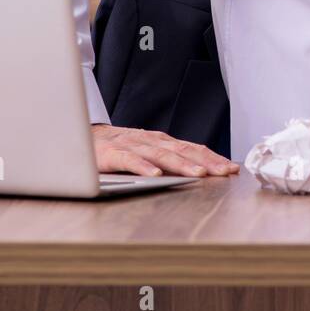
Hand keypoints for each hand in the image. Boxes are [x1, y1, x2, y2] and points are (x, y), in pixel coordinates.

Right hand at [92, 124, 238, 177]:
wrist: (77, 134)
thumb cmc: (115, 148)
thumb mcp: (145, 153)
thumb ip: (166, 161)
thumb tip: (197, 174)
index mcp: (160, 141)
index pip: (192, 148)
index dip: (213, 157)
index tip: (232, 168)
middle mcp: (149, 140)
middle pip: (182, 150)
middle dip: (206, 162)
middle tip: (225, 172)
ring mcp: (130, 145)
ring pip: (160, 154)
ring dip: (181, 164)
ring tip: (199, 174)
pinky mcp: (110, 153)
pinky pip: (128, 159)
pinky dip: (142, 167)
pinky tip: (154, 176)